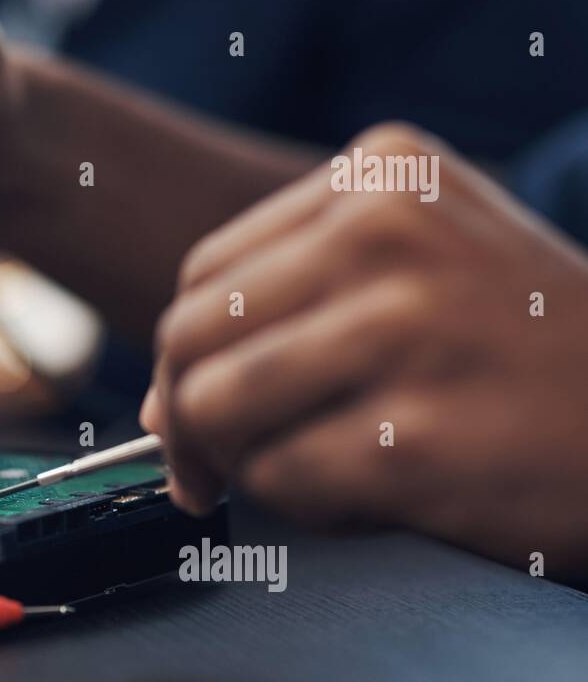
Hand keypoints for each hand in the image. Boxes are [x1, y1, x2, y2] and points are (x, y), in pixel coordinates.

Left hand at [142, 123, 587, 573]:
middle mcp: (389, 233)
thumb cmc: (525, 348)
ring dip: (235, 463)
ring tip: (300, 472)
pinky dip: (298, 504)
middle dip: (184, 416)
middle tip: (212, 465)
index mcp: (381, 177)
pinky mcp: (424, 433)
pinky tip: (363, 497)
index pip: (204, 273)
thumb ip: (286, 308)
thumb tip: (156, 400)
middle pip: (190, 335)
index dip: (183, 355)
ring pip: (214, 406)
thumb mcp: (420, 271)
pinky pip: (279, 477)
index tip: (199, 407)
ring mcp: (411, 328)